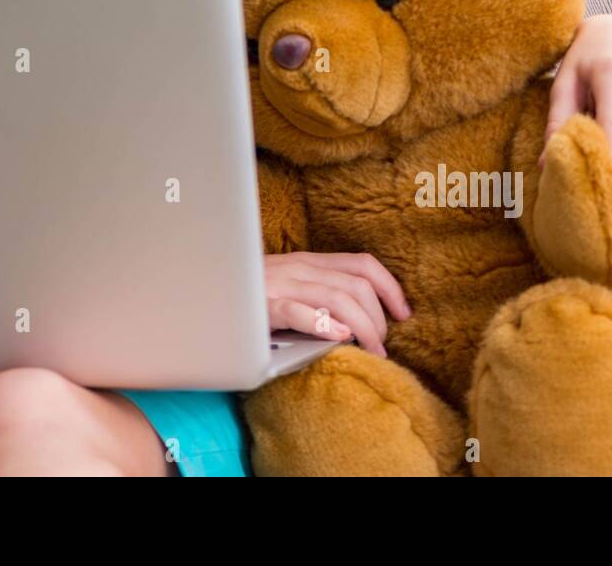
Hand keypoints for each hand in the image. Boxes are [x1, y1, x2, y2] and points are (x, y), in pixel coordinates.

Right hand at [263, 251, 410, 356]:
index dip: (391, 287)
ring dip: (362, 326)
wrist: (207, 291)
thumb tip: (356, 320)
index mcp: (309, 262)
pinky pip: (298, 310)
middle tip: (382, 345)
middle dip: (379, 317)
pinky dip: (323, 323)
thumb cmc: (251, 296)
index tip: (404, 314)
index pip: (362, 264)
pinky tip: (339, 339)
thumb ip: (319, 293)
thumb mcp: (290, 287)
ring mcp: (281, 284)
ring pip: (336, 297)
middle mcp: (300, 268)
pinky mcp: (263, 305)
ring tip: (371, 350)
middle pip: (357, 284)